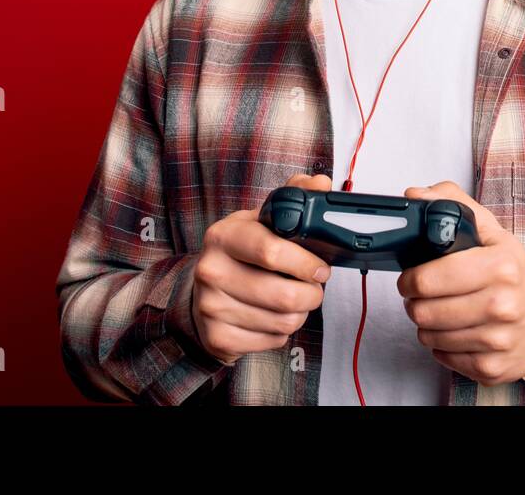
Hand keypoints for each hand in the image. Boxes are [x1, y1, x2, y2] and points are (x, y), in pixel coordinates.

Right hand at [190, 173, 333, 364]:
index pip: (272, 251)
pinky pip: (272, 341)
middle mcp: (211, 270)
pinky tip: (273, 317)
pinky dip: (282, 332)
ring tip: (294, 301)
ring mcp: (210, 306)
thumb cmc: (242, 252)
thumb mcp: (262, 219)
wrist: (203, 290)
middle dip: (312, 294)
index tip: (322, 268)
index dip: (306, 263)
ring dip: (300, 313)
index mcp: (224, 235)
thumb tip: (321, 183)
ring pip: (283, 321)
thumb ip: (295, 196)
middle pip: (283, 295)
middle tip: (314, 288)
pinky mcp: (217, 337)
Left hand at [397, 181, 524, 386]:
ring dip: (428, 325)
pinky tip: (457, 331)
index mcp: (499, 266)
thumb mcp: (491, 231)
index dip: (410, 278)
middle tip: (423, 295)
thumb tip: (414, 196)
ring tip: (441, 312)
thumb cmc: (515, 273)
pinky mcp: (493, 368)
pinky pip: (444, 358)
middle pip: (424, 312)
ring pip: (430, 337)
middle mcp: (502, 305)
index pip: (428, 279)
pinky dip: (443, 346)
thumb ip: (452, 204)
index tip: (411, 276)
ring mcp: (498, 340)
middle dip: (416, 302)